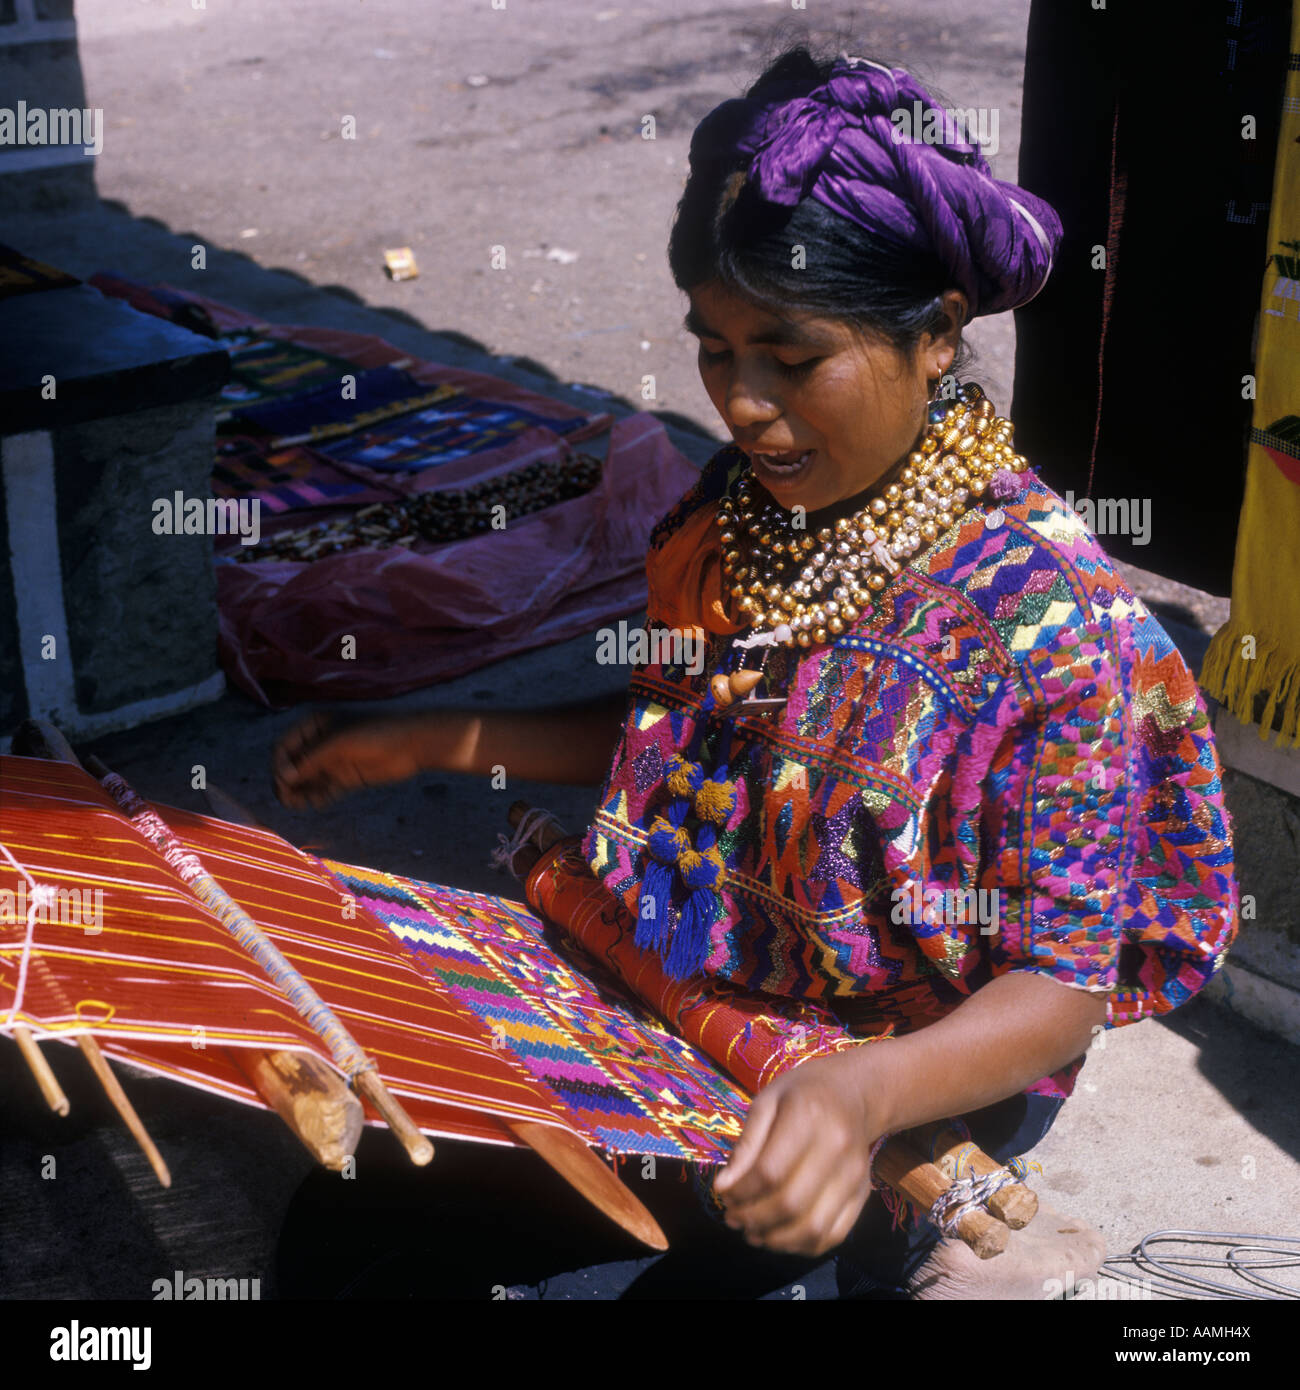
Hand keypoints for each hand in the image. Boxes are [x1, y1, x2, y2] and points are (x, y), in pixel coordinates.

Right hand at [271, 712, 421, 807]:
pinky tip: (317, 802)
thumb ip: (310, 759)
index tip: (282, 782)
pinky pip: (325, 789)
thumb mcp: (339, 742)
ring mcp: (334, 760)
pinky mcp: (346, 776)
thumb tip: (282, 777)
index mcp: (315, 724)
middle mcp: (321, 742)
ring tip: (297, 804)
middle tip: (286, 799)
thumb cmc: (375, 733)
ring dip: (300, 792)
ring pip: (308, 780)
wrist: (412, 743)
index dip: (280, 764)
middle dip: (287, 781)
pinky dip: (318, 796)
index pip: (285, 746)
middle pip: (294, 765)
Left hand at [712, 1049, 887, 1256]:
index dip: (741, 1191)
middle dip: (753, 1218)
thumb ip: (746, 1144)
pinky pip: (832, 1234)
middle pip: (791, 1203)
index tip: (722, 1194)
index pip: (770, 1171)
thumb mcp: (766, 1102)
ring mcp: (855, 1175)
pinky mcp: (863, 1195)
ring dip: (775, 1239)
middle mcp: (837, 1148)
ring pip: (813, 1227)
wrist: (853, 1093)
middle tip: (732, 1217)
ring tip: (752, 1232)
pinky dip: (802, 1245)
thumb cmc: (802, 1094)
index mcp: (809, 1116)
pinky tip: (780, 1235)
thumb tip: (724, 1188)